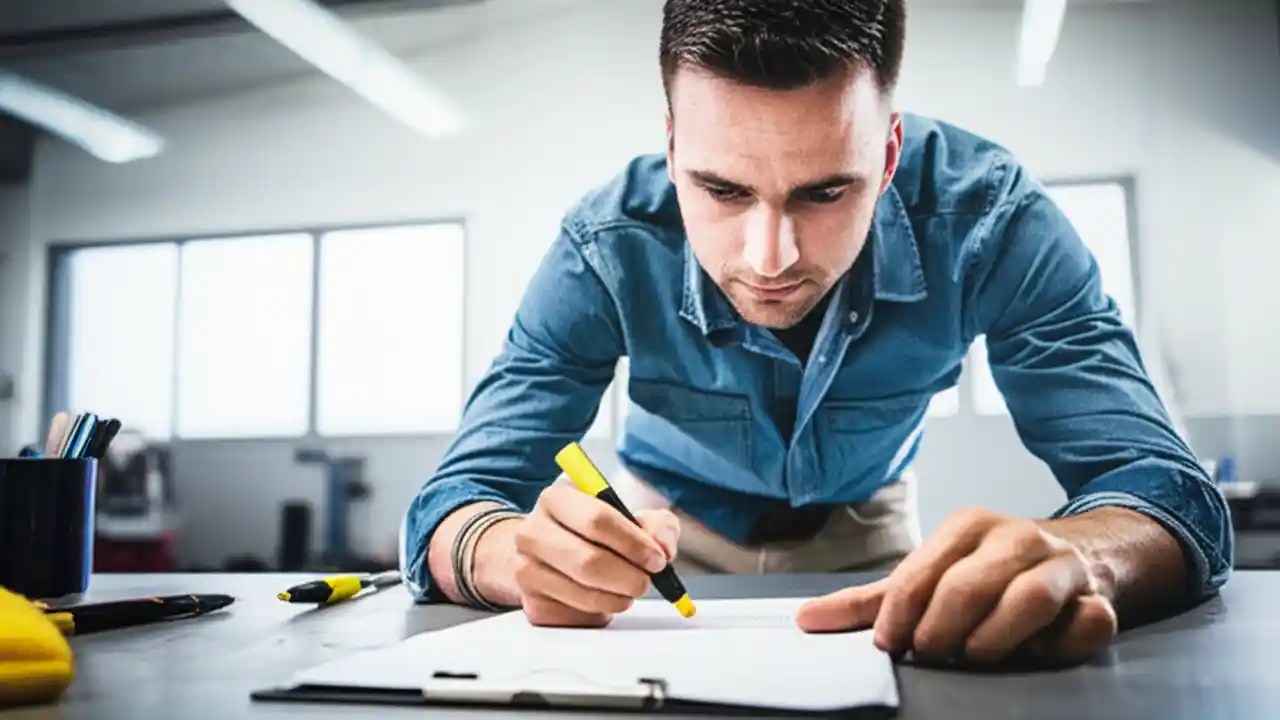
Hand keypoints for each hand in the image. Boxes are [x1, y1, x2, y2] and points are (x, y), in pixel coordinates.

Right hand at [511, 484, 679, 626]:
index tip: (657, 559)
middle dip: (629, 577)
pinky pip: (577, 618)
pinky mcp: (533, 605)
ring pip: (584, 594)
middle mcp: (532, 532)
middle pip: (588, 562)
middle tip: (646, 581)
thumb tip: (663, 550)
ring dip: (618, 598)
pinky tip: (603, 600)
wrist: (545, 555)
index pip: (597, 520)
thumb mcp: (629, 516)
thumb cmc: (591, 533)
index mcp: (556, 499)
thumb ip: (656, 525)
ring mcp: (526, 570)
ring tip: (627, 590)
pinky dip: (601, 613)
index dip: (634, 543)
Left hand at [796, 508, 1117, 665]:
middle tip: (934, 655)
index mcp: (966, 526)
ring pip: (1028, 602)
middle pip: (966, 589)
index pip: (919, 574)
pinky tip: (1040, 649)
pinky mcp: (1100, 596)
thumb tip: (807, 620)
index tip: (891, 646)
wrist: (1082, 554)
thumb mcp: (930, 576)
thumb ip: (872, 601)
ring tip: (977, 655)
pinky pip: (1087, 622)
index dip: (899, 617)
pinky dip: (1062, 644)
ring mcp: (1061, 565)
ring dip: (995, 642)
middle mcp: (1014, 537)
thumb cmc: (989, 572)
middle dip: (941, 634)